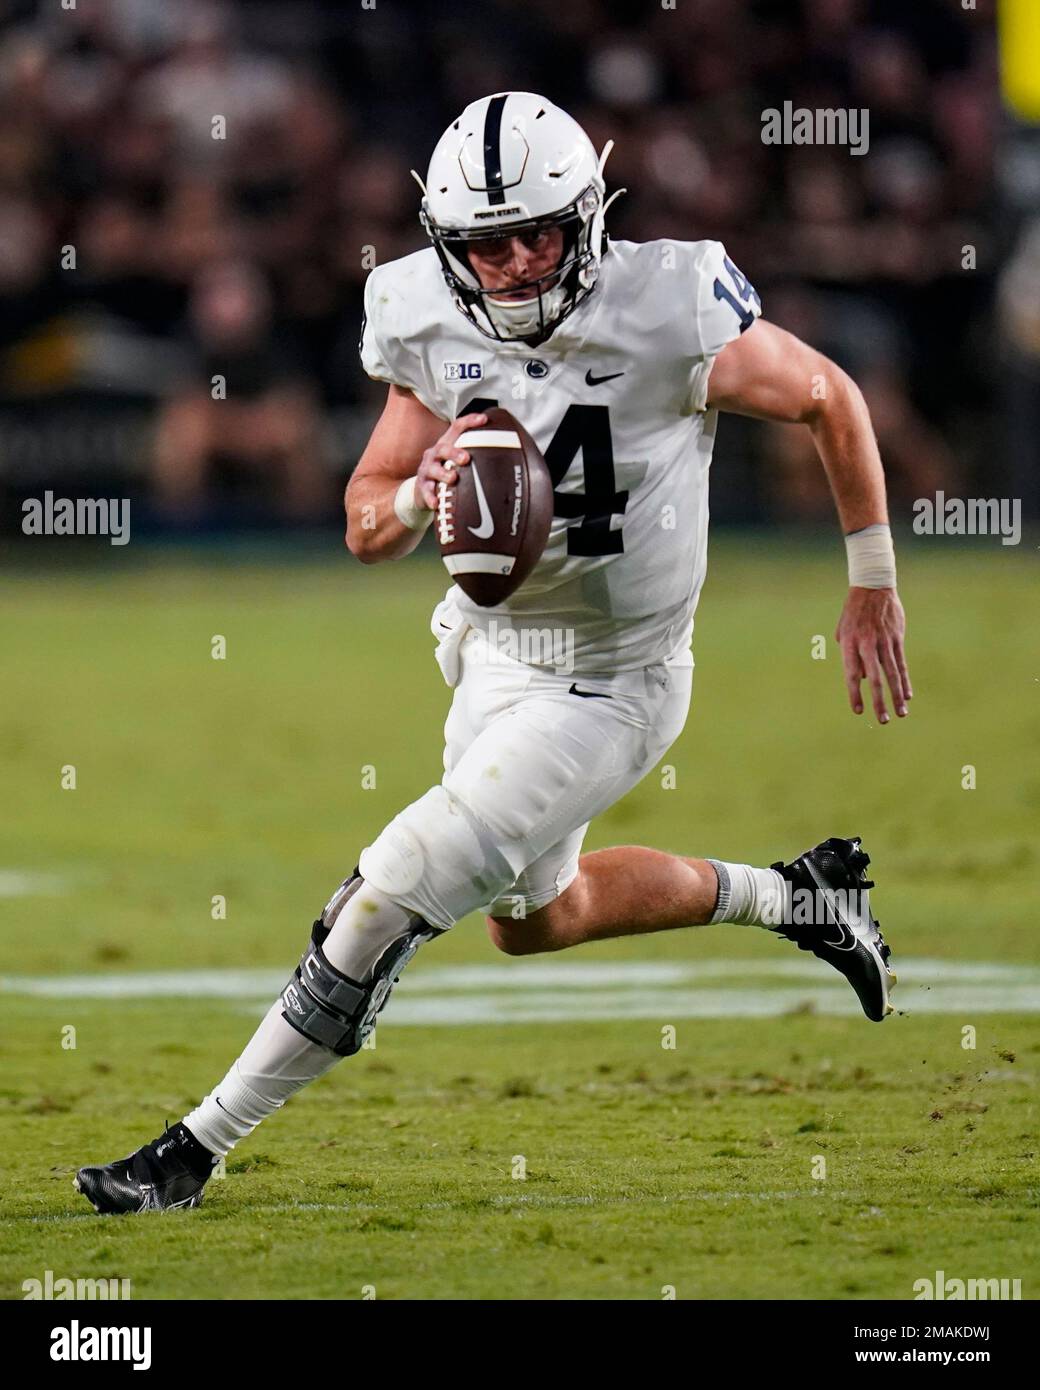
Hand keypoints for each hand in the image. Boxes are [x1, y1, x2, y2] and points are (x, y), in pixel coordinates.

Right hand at [415, 412, 486, 510]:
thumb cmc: (446, 471)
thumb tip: (507, 456)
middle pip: (443, 448)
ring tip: (453, 478)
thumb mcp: (456, 460)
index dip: (470, 422)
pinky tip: (436, 503)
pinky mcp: (422, 486)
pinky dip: (431, 497)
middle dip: (454, 452)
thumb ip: (475, 456)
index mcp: (447, 444)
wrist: (423, 489)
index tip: (484, 420)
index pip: (457, 428)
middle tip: (466, 458)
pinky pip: (426, 491)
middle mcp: (435, 454)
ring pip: (433, 469)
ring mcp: (427, 470)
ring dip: (443, 474)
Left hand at [835, 587, 911, 722]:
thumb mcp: (843, 631)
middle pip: (874, 678)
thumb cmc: (853, 612)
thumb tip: (860, 679)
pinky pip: (902, 663)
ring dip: (896, 696)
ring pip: (892, 674)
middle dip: (878, 701)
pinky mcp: (897, 638)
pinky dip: (905, 681)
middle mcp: (867, 644)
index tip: (858, 711)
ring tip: (900, 713)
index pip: (850, 675)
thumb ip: (850, 656)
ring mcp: (884, 641)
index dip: (854, 694)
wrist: (872, 586)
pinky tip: (907, 695)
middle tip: (882, 720)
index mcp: (849, 644)